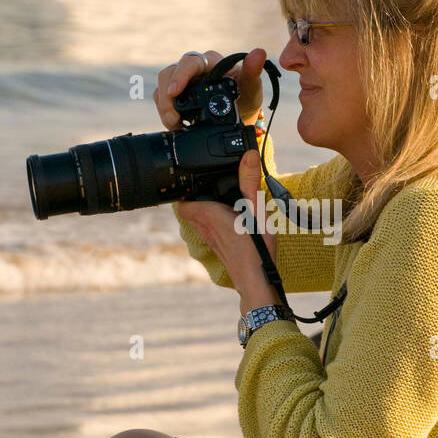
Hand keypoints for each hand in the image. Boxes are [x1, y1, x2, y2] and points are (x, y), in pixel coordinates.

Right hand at [154, 47, 267, 129]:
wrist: (240, 116)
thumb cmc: (246, 97)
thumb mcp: (252, 88)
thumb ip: (253, 72)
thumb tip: (259, 53)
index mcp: (210, 62)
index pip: (190, 62)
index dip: (179, 75)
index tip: (174, 92)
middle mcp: (193, 69)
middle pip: (168, 74)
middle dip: (167, 98)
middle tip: (173, 118)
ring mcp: (183, 82)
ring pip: (162, 88)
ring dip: (164, 107)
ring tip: (175, 125)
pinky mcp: (176, 95)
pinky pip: (162, 99)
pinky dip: (165, 113)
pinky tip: (174, 125)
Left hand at [176, 149, 279, 303]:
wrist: (256, 281)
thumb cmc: (255, 249)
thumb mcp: (256, 210)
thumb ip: (250, 182)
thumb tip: (248, 156)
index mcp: (208, 214)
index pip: (181, 200)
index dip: (185, 188)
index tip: (195, 178)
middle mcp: (204, 227)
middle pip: (189, 208)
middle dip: (197, 196)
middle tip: (211, 185)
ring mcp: (210, 240)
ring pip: (199, 220)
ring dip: (207, 209)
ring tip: (223, 200)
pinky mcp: (218, 248)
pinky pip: (210, 230)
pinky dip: (216, 222)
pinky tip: (233, 220)